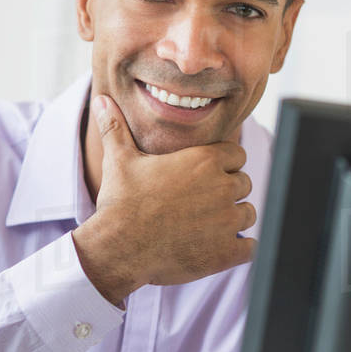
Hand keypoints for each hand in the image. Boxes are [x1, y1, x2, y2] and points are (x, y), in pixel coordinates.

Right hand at [72, 94, 255, 305]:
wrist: (118, 247)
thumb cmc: (120, 203)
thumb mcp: (119, 159)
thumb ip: (116, 127)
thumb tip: (100, 99)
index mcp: (204, 161)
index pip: (237, 155)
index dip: (224, 165)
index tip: (205, 177)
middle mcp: (222, 187)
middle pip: (244, 184)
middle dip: (227, 192)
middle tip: (202, 204)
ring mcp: (227, 221)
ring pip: (248, 214)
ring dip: (233, 219)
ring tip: (206, 226)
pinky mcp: (226, 252)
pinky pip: (250, 248)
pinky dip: (238, 249)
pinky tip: (216, 248)